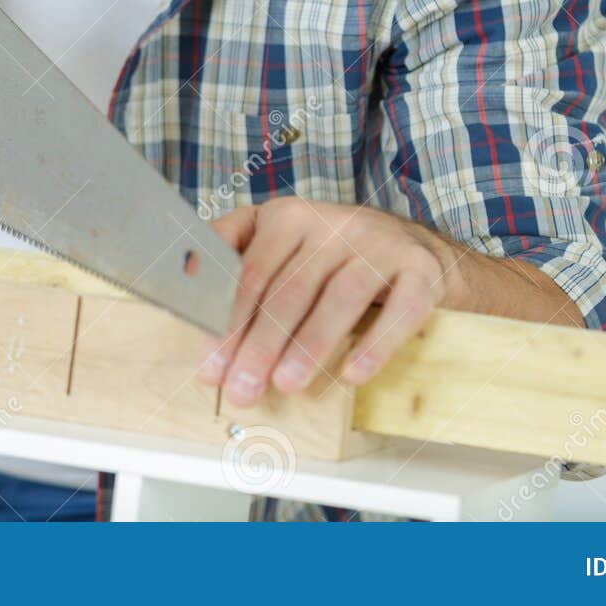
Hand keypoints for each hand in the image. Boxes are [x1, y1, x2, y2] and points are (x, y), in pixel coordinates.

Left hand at [197, 197, 452, 407]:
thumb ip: (234, 255)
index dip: (228, 321)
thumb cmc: (335, 257)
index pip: (251, 270)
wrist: (421, 251)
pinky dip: (377, 344)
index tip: (211, 365)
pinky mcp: (421, 270)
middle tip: (242, 388)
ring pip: (341, 297)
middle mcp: (334, 223)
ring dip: (311, 346)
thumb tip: (184, 278)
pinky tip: (353, 374)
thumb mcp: (281, 242)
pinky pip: (401, 309)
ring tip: (287, 385)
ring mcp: (381, 245)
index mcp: (289, 217)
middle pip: (291, 288)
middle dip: (261, 344)